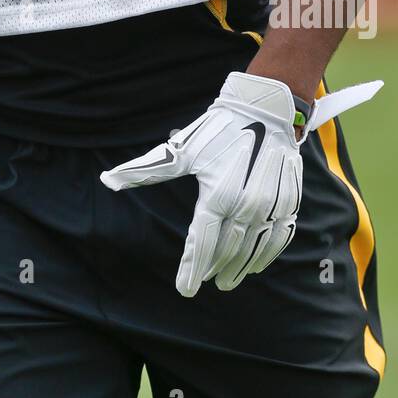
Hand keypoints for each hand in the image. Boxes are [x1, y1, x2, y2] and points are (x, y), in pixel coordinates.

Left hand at [100, 71, 381, 296]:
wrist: (264, 109)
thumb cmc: (217, 129)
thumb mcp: (180, 150)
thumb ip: (145, 171)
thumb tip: (107, 179)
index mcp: (218, 196)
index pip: (203, 243)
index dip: (192, 268)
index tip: (185, 289)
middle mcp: (247, 206)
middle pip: (228, 251)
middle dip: (214, 269)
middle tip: (204, 280)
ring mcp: (272, 206)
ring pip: (254, 250)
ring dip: (240, 269)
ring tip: (227, 280)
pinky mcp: (289, 202)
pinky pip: (279, 237)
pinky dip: (267, 255)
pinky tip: (257, 263)